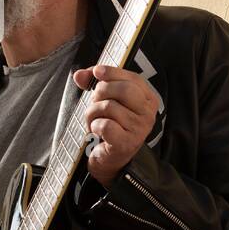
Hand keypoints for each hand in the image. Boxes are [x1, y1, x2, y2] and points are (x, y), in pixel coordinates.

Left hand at [72, 64, 158, 187]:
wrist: (109, 157)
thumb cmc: (110, 124)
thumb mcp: (105, 99)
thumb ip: (93, 83)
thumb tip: (80, 75)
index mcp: (148, 100)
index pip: (133, 79)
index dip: (113, 72)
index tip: (97, 71)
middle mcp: (148, 114)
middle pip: (123, 90)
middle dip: (101, 92)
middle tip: (96, 102)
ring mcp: (139, 130)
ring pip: (109, 107)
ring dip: (93, 112)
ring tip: (95, 120)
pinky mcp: (126, 143)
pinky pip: (105, 125)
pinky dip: (94, 126)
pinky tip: (97, 131)